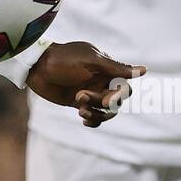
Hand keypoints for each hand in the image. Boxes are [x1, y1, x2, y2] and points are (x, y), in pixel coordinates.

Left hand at [26, 42, 145, 127]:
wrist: (36, 67)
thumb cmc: (63, 60)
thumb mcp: (90, 62)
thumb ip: (115, 68)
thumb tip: (144, 70)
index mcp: (107, 68)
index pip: (124, 87)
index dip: (119, 95)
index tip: (106, 98)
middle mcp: (101, 81)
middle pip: (116, 102)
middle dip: (102, 103)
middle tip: (82, 97)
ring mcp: (91, 92)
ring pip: (105, 111)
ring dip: (96, 113)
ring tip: (80, 109)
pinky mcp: (79, 102)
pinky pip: (93, 115)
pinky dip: (92, 120)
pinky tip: (84, 119)